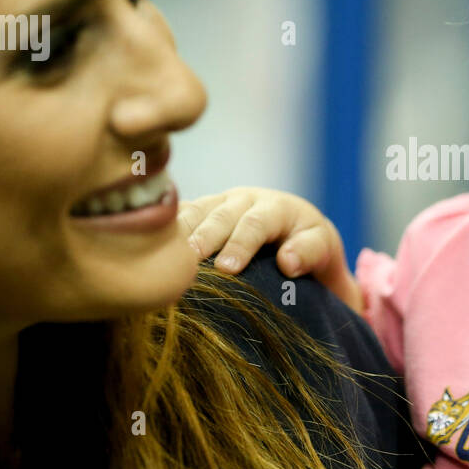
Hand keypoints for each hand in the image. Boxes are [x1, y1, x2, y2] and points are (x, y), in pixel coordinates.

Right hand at [178, 187, 362, 312]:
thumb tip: (287, 263)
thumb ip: (310, 253)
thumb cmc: (309, 248)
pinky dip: (164, 229)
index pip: (257, 223)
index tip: (229, 269)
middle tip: (191, 262)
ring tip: (163, 254)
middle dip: (206, 238)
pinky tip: (146, 242)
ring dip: (179, 233)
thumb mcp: (322, 249)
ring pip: (195, 213)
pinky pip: (178, 216)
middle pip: (221, 216)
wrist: (295, 234)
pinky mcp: (200, 211)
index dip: (241, 244)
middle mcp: (245, 199)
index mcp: (276, 206)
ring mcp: (219, 203)